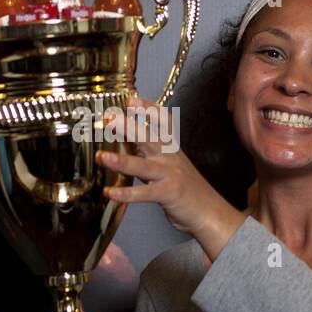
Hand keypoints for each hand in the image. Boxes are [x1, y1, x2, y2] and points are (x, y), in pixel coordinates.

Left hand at [96, 97, 246, 256]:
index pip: (162, 122)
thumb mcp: (170, 164)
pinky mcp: (169, 193)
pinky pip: (145, 193)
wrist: (209, 211)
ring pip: (144, 166)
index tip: (130, 99)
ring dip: (121, 161)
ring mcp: (170, 174)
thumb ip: (149, 153)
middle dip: (128, 127)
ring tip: (101, 157)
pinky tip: (110, 193)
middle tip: (109, 118)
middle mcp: (170, 157)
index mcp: (171, 148)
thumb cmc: (186, 188)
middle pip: (149, 137)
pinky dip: (127, 194)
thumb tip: (125, 142)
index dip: (147, 109)